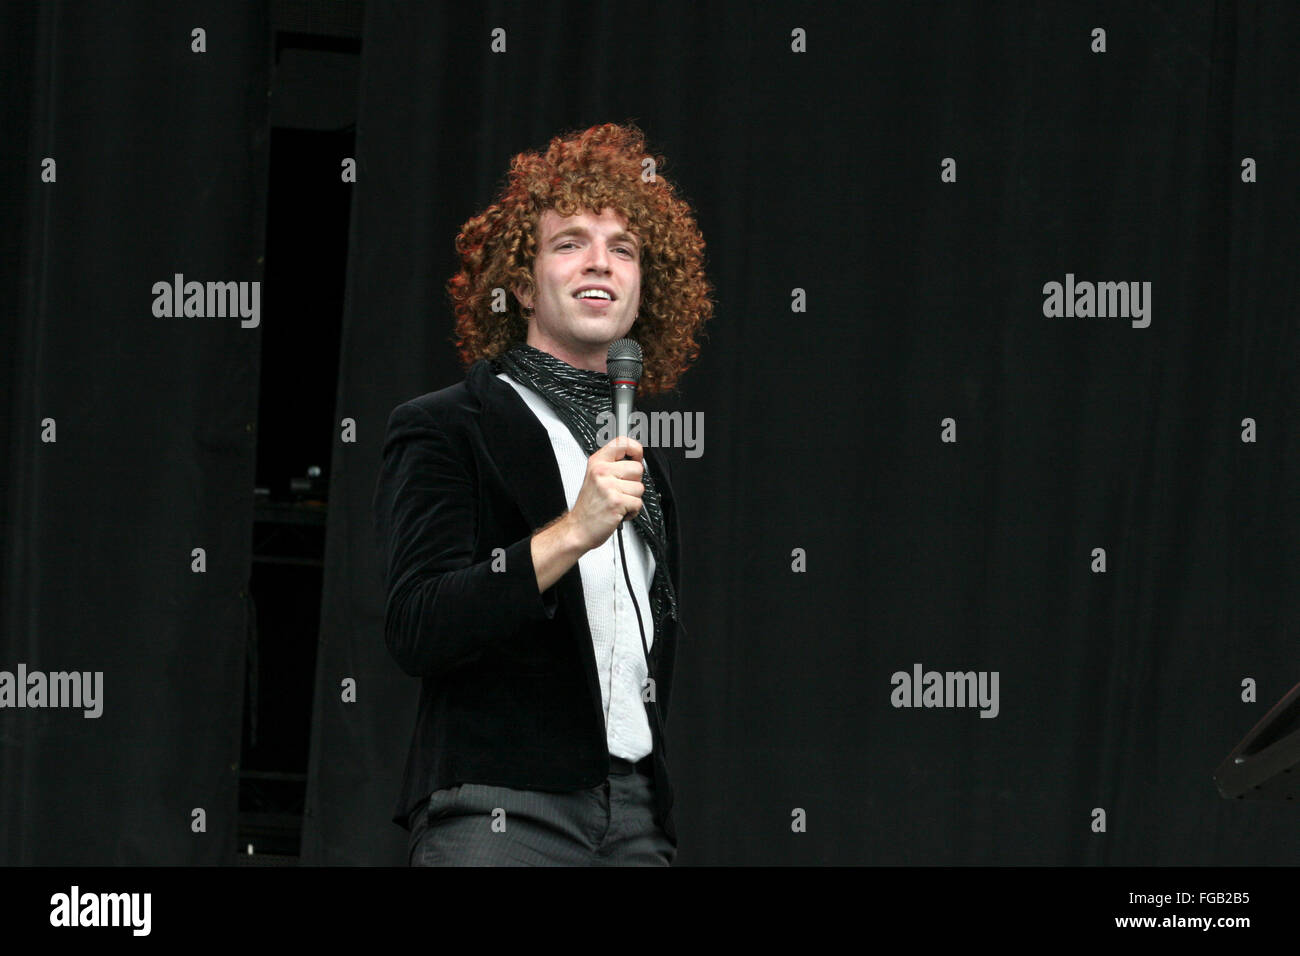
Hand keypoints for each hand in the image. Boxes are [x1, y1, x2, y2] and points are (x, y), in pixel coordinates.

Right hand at [564, 436, 644, 551]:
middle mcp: (602, 472)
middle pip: (637, 468)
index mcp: (597, 462)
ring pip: (640, 487)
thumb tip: (636, 459)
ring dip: (632, 498)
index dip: (635, 449)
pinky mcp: (616, 502)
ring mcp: (609, 486)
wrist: (578, 529)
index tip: (636, 457)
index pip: (622, 443)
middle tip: (620, 491)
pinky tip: (619, 511)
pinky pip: (638, 503)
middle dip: (634, 482)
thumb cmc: (588, 506)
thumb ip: (612, 465)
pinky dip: (632, 511)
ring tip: (618, 502)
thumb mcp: (595, 477)